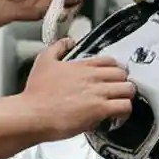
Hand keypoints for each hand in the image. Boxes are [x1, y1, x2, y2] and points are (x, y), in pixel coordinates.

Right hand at [18, 38, 134, 140]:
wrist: (31, 114)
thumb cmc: (35, 94)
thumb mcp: (43, 62)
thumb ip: (57, 48)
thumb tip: (67, 41)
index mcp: (82, 66)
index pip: (111, 61)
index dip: (114, 70)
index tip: (112, 78)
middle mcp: (93, 77)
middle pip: (123, 74)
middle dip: (122, 82)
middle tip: (117, 92)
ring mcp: (98, 92)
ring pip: (128, 89)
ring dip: (126, 96)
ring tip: (119, 104)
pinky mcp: (99, 109)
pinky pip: (124, 106)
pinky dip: (125, 111)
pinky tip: (117, 116)